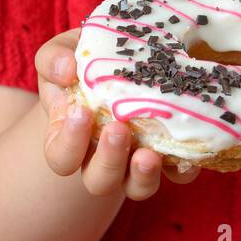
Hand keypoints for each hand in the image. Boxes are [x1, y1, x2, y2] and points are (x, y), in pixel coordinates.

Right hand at [35, 26, 200, 198]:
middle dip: (108, 160)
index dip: (69, 143)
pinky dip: (182, 171)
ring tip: (149, 154)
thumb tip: (65, 69)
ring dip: (142, 176)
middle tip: (118, 129)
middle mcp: (102, 156)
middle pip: (99, 181)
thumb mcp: (63, 52)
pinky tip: (186, 158)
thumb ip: (54, 59)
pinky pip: (178, 175)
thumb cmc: (85, 62)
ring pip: (136, 188)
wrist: (123, 59)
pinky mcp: (170, 155)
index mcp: (70, 137)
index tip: (81, 112)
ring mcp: (136, 160)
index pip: (61, 157)